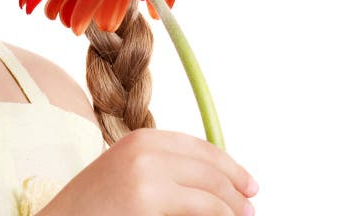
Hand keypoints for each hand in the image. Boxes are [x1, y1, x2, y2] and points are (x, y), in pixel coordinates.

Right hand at [37, 128, 257, 214]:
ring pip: (210, 188)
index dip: (229, 165)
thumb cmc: (94, 209)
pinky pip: (202, 208)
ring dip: (232, 207)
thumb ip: (162, 172)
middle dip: (236, 187)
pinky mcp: (147, 198)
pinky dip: (219, 215)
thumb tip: (210, 186)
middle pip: (209, 165)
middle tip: (252, 206)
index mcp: (141, 139)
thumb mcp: (128, 177)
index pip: (198, 147)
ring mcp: (146, 172)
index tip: (248, 183)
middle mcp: (145, 147)